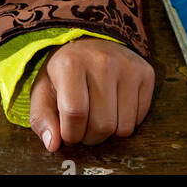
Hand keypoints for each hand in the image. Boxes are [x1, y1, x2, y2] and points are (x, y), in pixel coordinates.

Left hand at [30, 39, 154, 148]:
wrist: (91, 42)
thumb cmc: (65, 72)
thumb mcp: (44, 90)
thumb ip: (41, 118)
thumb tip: (53, 144)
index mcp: (71, 63)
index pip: (75, 114)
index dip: (70, 134)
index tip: (68, 131)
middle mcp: (102, 61)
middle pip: (102, 125)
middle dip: (90, 137)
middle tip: (84, 126)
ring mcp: (127, 66)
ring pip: (123, 128)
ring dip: (109, 133)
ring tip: (98, 116)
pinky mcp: (146, 73)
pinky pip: (139, 119)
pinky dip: (126, 122)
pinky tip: (114, 107)